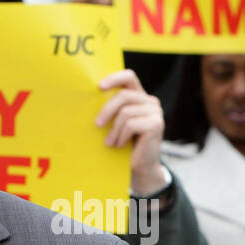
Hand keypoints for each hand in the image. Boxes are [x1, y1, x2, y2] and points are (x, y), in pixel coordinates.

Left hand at [95, 69, 165, 194]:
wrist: (141, 167)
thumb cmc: (125, 144)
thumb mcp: (117, 123)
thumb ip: (112, 109)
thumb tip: (88, 99)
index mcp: (140, 97)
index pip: (129, 76)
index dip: (114, 78)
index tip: (99, 87)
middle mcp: (151, 101)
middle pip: (124, 95)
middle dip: (107, 110)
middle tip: (97, 124)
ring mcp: (155, 112)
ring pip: (126, 112)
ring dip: (114, 129)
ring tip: (110, 142)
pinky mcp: (156, 124)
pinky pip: (131, 124)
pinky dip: (121, 136)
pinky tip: (119, 145)